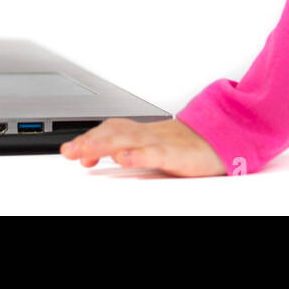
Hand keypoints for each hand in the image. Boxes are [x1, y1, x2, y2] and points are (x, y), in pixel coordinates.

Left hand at [59, 117, 226, 176]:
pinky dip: (138, 154)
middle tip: (69, 151)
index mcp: (140, 132)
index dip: (89, 137)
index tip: (70, 149)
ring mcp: (160, 141)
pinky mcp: (175, 153)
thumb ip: (124, 150)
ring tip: (85, 151)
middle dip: (89, 141)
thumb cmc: (185, 146)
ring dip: (104, 144)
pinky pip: (154, 152)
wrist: (219, 139)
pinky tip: (124, 158)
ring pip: (129, 139)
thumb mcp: (152, 148)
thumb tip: (92, 157)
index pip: (110, 130)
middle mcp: (147, 133)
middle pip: (113, 132)